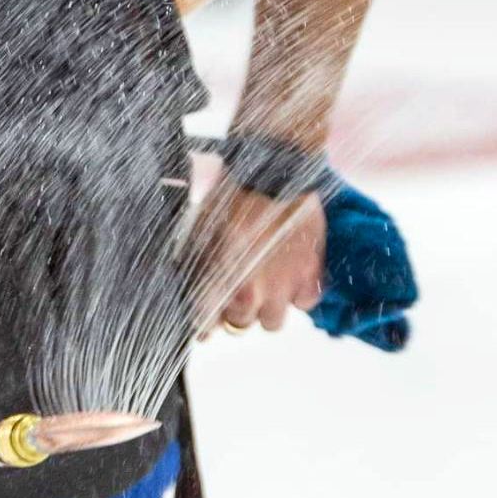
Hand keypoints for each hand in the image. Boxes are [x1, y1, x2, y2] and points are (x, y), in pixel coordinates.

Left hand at [190, 178, 325, 334]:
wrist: (275, 172)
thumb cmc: (230, 196)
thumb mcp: (198, 229)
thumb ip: (194, 265)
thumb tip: (185, 284)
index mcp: (222, 284)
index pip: (206, 324)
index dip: (202, 324)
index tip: (202, 325)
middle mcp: (254, 295)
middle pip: (239, 325)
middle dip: (233, 311)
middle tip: (233, 292)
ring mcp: (286, 288)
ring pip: (272, 323)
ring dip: (264, 309)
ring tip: (261, 288)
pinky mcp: (312, 276)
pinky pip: (303, 303)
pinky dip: (296, 295)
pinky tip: (287, 278)